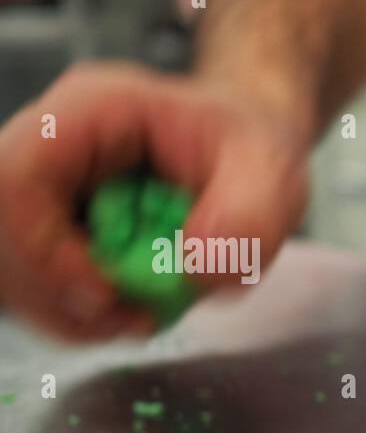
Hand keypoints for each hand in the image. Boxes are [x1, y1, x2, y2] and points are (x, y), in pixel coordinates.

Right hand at [0, 62, 309, 340]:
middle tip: (134, 321)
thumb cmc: (253, 143)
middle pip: (2, 231)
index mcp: (92, 112)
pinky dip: (80, 318)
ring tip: (141, 320)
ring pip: (12, 267)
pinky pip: (39, 286)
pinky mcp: (57, 230)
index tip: (108, 296)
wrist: (247, 147)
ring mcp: (48, 190)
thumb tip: (199, 268)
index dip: (43, 249)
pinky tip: (132, 315)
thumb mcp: (272, 168)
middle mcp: (53, 148)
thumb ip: (251, 216)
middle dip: (58, 294)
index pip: (15, 177)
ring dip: (67, 314)